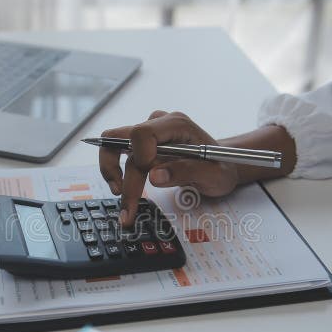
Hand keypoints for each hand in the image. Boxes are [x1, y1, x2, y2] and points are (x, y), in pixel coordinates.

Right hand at [99, 111, 238, 225]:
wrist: (221, 166)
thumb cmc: (220, 168)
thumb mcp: (214, 175)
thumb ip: (186, 172)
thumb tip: (154, 176)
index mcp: (177, 125)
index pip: (142, 133)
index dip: (139, 157)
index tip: (149, 177)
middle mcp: (158, 124)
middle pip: (120, 139)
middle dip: (119, 174)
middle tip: (127, 207)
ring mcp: (148, 133)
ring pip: (112, 145)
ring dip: (110, 171)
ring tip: (121, 197)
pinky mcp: (141, 144)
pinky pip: (117, 153)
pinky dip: (115, 173)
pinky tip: (124, 191)